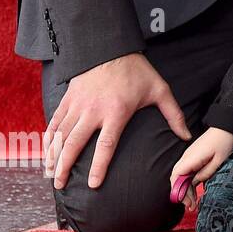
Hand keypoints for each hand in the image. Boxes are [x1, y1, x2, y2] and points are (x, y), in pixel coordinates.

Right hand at [44, 52, 189, 190]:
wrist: (110, 46)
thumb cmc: (136, 70)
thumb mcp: (159, 90)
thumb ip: (173, 114)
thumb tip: (187, 135)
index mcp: (116, 112)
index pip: (106, 145)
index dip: (98, 166)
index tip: (93, 185)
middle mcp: (93, 111)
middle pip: (74, 144)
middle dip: (64, 167)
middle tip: (59, 184)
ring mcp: (77, 105)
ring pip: (60, 135)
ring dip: (53, 156)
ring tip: (49, 174)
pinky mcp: (67, 98)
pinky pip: (55, 122)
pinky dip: (48, 138)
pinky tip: (45, 151)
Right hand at [169, 127, 232, 210]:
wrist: (226, 128)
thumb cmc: (223, 142)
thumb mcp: (218, 161)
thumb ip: (205, 174)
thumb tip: (194, 184)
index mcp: (191, 158)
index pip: (176, 176)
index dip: (178, 190)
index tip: (185, 201)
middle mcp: (186, 158)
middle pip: (178, 179)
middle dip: (183, 194)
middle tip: (191, 206)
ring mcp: (189, 157)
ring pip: (182, 177)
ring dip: (186, 190)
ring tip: (193, 203)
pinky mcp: (194, 158)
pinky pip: (188, 172)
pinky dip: (190, 183)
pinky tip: (195, 191)